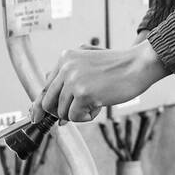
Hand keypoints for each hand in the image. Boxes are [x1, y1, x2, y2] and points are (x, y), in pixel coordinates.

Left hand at [31, 41, 166, 123]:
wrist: (139, 65)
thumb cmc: (119, 67)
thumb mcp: (89, 63)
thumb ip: (69, 77)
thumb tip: (51, 108)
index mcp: (65, 57)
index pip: (45, 86)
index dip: (39, 105)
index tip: (35, 116)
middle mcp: (66, 67)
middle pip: (48, 102)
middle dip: (58, 113)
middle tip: (72, 116)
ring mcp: (74, 80)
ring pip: (62, 112)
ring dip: (78, 114)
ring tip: (97, 102)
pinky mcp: (84, 93)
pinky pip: (74, 116)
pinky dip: (87, 117)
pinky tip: (100, 106)